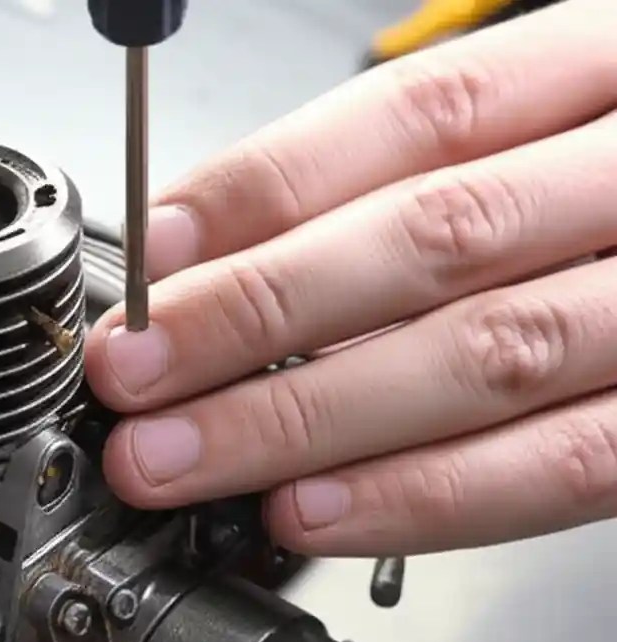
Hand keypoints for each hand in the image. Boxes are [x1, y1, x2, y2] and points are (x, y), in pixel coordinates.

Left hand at [84, 0, 616, 557]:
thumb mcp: (565, 119)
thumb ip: (431, 171)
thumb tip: (238, 252)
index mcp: (608, 69)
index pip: (417, 115)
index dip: (271, 188)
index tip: (159, 255)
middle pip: (430, 239)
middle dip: (257, 316)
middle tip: (136, 377)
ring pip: (485, 356)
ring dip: (307, 418)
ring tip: (186, 459)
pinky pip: (565, 463)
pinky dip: (429, 494)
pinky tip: (314, 507)